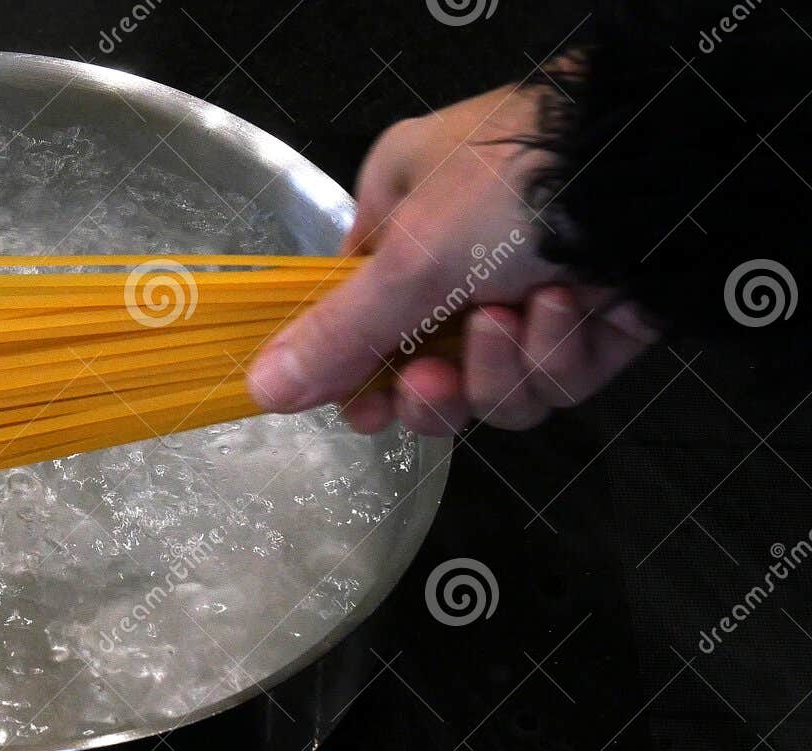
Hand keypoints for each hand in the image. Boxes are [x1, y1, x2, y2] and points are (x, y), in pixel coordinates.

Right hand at [246, 84, 659, 435]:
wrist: (660, 172)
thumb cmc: (513, 189)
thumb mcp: (410, 260)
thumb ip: (338, 334)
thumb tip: (258, 389)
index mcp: (403, 216)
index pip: (358, 318)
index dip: (358, 375)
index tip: (363, 411)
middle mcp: (462, 256)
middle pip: (426, 371)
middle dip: (439, 386)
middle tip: (438, 379)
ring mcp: (529, 292)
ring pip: (496, 387)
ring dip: (507, 364)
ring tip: (526, 312)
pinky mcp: (595, 327)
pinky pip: (557, 378)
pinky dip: (564, 350)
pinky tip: (580, 305)